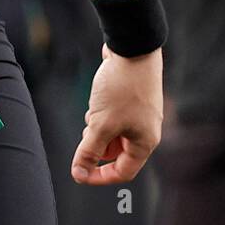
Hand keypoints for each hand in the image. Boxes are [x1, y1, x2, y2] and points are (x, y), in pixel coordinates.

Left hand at [71, 43, 162, 184]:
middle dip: (97, 145)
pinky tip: (97, 99)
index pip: (123, 172)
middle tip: (88, 129)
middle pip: (116, 152)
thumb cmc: (121, 88)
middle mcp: (145, 130)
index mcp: (145, 142)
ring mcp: (139, 113)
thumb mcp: (101, 124)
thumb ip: (89, 152)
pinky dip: (101, 113)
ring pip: (112, 132)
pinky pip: (113, 116)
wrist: (132, 49)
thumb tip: (79, 175)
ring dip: (97, 127)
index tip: (80, 173)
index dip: (100, 176)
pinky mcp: (131, 99)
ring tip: (94, 111)